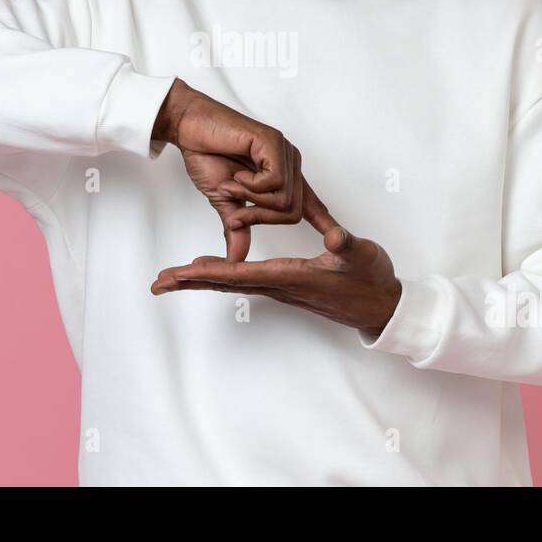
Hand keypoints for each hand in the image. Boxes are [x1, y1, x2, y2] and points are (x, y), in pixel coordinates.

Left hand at [150, 225, 402, 334]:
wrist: (383, 306)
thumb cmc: (372, 279)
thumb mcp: (362, 255)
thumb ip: (347, 245)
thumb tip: (334, 236)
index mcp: (292, 276)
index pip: (242, 273)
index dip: (209, 271)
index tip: (180, 272)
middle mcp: (280, 285)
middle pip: (226, 282)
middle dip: (190, 281)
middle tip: (158, 282)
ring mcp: (281, 287)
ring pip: (231, 282)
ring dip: (200, 279)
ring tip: (172, 276)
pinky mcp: (285, 285)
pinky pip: (243, 280)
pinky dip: (221, 274)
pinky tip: (210, 270)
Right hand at [153, 79, 336, 261]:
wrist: (189, 128)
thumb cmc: (208, 156)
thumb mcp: (224, 201)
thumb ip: (238, 226)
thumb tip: (237, 259)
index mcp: (282, 177)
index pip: (310, 204)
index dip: (325, 222)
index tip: (339, 238)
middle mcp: (288, 164)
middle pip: (293, 212)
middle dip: (260, 216)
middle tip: (235, 205)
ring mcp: (284, 152)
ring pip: (285, 200)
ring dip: (251, 199)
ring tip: (232, 185)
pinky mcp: (274, 142)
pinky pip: (275, 181)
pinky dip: (251, 185)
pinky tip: (238, 174)